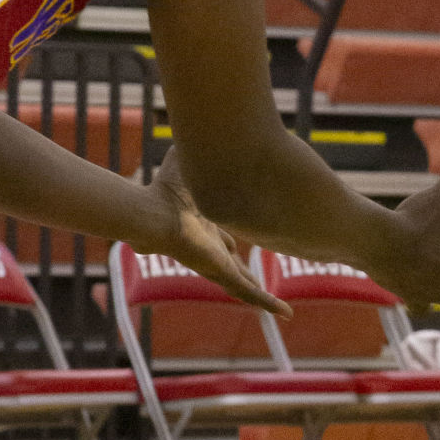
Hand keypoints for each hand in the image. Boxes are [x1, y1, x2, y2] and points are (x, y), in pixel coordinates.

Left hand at [144, 148, 290, 316]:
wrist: (154, 213)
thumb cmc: (163, 189)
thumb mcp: (185, 163)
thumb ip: (195, 149)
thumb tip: (197, 125)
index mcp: (200, 227)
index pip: (220, 238)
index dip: (231, 239)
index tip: (242, 240)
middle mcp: (208, 249)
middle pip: (233, 265)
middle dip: (248, 273)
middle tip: (262, 282)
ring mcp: (215, 264)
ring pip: (243, 285)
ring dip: (262, 296)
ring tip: (281, 310)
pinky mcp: (222, 274)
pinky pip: (248, 292)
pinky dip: (267, 303)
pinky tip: (284, 313)